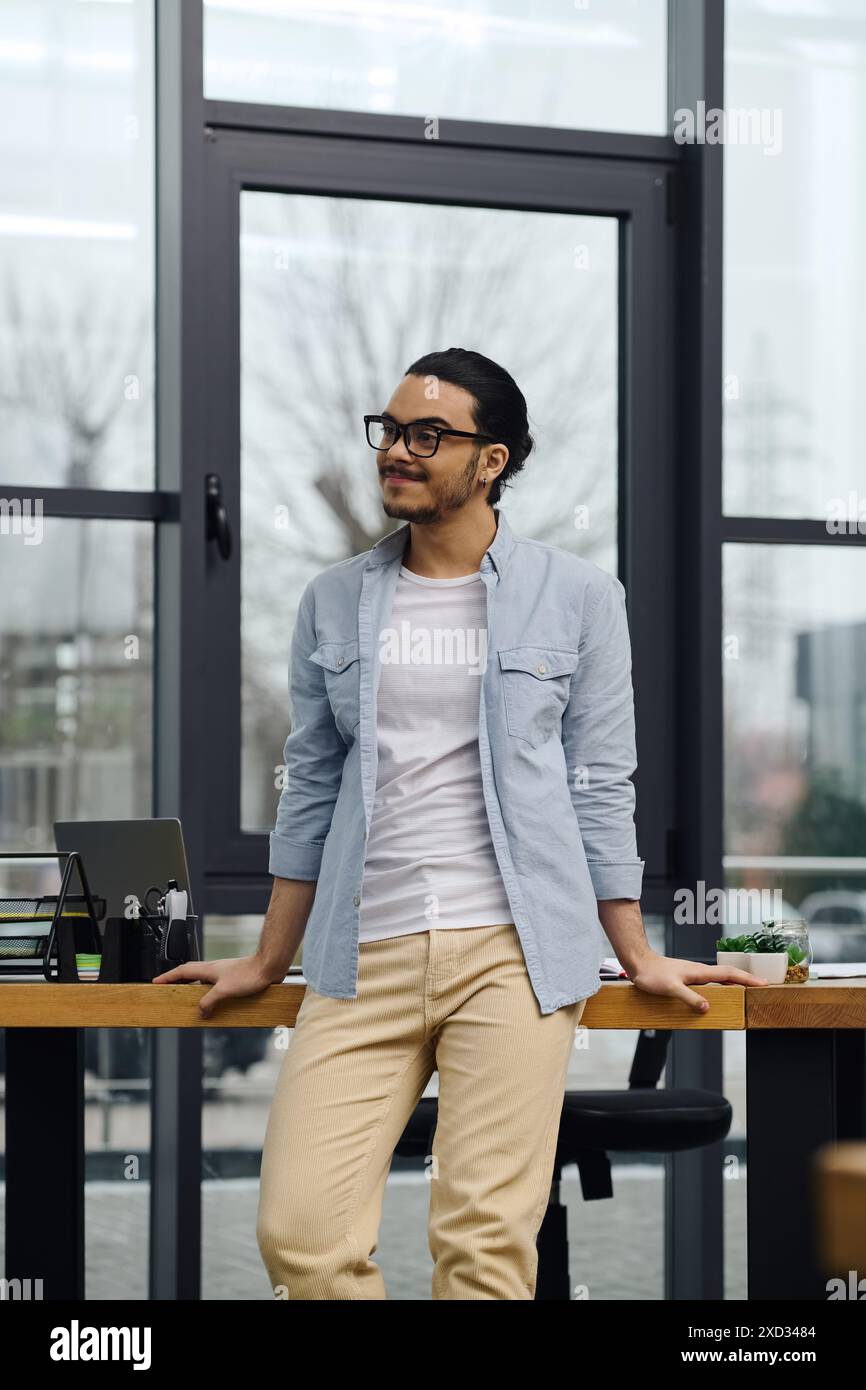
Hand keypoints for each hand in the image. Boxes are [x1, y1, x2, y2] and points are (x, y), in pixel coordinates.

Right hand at [152, 954, 276, 1018]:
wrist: (268, 967)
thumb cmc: (249, 973)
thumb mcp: (224, 990)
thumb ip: (209, 1001)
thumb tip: (199, 1011)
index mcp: (208, 969)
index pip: (182, 971)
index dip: (168, 976)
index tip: (156, 981)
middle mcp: (214, 970)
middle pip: (189, 974)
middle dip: (177, 981)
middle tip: (168, 989)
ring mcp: (223, 974)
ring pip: (202, 980)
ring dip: (193, 988)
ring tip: (187, 1000)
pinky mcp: (233, 979)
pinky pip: (213, 986)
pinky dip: (207, 993)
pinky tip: (212, 1003)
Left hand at [627, 952, 768, 1013]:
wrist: (639, 963)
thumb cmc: (652, 974)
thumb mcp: (671, 988)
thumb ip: (689, 997)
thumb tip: (707, 1007)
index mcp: (700, 972)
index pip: (729, 974)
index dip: (747, 978)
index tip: (763, 983)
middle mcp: (700, 971)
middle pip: (729, 973)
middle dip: (747, 979)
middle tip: (762, 986)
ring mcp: (694, 973)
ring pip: (720, 976)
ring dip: (735, 981)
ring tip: (747, 989)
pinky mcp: (687, 977)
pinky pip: (711, 980)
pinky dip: (722, 984)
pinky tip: (720, 990)